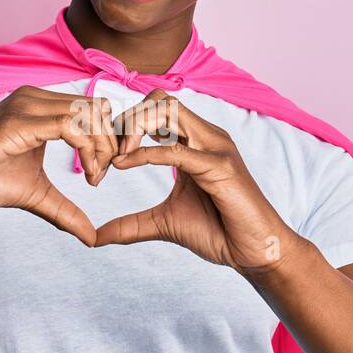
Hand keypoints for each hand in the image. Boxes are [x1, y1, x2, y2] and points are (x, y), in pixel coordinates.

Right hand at [0, 85, 117, 246]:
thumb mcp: (35, 194)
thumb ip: (65, 210)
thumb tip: (92, 237)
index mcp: (42, 107)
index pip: (94, 109)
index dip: (110, 138)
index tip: (105, 171)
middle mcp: (36, 99)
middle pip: (98, 108)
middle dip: (111, 144)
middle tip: (101, 176)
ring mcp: (27, 107)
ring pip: (88, 114)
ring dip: (102, 148)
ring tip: (94, 177)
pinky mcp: (17, 122)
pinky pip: (70, 126)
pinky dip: (88, 150)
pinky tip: (87, 174)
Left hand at [93, 89, 303, 275]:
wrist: (255, 252)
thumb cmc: (218, 232)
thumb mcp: (163, 223)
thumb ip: (131, 224)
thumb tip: (96, 237)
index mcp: (196, 142)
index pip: (157, 108)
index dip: (127, 125)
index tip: (107, 154)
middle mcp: (207, 136)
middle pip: (160, 100)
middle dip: (128, 119)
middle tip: (108, 152)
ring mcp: (215, 148)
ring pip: (169, 110)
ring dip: (136, 127)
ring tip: (116, 157)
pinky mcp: (220, 167)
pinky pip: (176, 149)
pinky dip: (145, 154)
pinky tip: (123, 165)